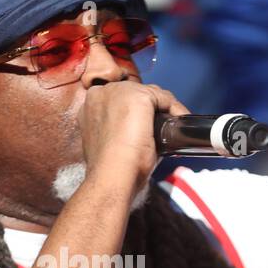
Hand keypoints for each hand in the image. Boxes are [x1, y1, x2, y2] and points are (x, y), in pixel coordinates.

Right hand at [79, 81, 189, 197]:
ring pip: (151, 93)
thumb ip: (116, 130)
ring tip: (172, 130)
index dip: (135, 113)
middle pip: (136, 93)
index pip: (120, 99)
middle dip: (151, 109)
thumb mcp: (108, 143)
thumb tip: (139, 131)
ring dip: (164, 109)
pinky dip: (175, 110)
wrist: (110, 175)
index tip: (146, 127)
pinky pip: (164, 97)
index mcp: (90, 107)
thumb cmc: (109, 168)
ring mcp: (117, 92)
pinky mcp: (136, 96)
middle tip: (163, 130)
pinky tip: (177, 125)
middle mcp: (100, 94)